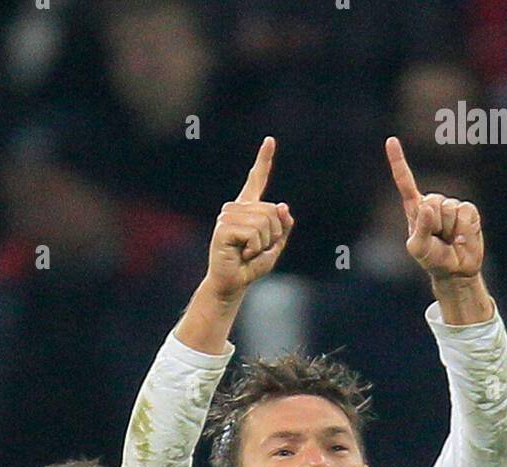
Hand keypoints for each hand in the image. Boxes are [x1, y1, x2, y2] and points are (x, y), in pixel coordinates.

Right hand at [205, 136, 293, 301]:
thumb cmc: (250, 267)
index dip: (264, 160)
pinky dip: (254, 248)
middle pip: (272, 211)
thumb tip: (283, 206)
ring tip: (247, 252)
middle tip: (255, 250)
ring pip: (265, 222)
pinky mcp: (223, 227)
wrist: (231, 284)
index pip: (257, 180)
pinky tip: (241, 254)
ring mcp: (227, 216)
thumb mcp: (274, 246)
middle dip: (273, 235)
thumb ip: (283, 227)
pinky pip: (254, 233)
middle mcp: (236, 208)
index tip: (269, 140)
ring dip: (263, 243)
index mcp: (248, 208)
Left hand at [386, 136, 483, 279]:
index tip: (391, 140)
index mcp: (415, 209)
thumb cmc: (432, 259)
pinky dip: (464, 230)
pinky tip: (462, 238)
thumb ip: (421, 229)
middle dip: (434, 224)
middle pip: (432, 202)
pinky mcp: (468, 210)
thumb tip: (428, 207)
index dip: (399, 161)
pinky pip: (465, 214)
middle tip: (438, 239)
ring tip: (449, 239)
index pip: (406, 183)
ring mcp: (451, 205)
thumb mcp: (419, 249)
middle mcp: (432, 202)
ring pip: (449, 210)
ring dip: (450, 230)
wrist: (456, 269)